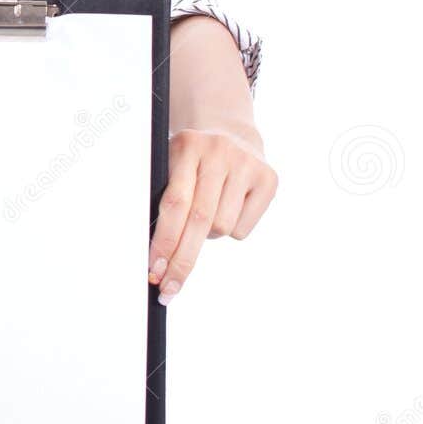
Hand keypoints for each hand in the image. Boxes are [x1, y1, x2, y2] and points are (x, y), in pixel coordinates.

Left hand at [148, 128, 276, 304]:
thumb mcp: (171, 165)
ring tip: (207, 215)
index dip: (164, 241)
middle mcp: (219, 151)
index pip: (174, 203)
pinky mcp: (268, 179)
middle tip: (168, 289)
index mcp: (187, 145)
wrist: (232, 134)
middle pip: (199, 221)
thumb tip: (155, 256)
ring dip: (208, 236)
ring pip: (222, 228)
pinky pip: (242, 229)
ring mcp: (246, 164)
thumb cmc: (192, 162)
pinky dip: (230, 231)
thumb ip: (164, 199)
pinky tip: (230, 208)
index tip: (153, 271)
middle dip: (181, 260)